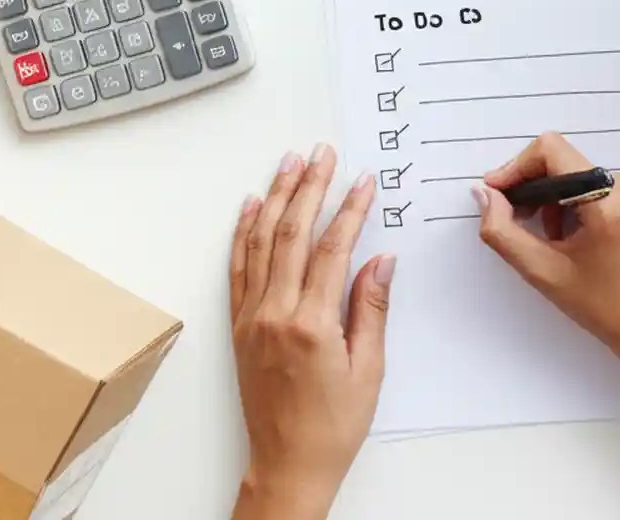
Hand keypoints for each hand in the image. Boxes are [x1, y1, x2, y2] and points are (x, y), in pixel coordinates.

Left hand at [229, 145, 393, 519]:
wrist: (287, 464)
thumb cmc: (333, 426)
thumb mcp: (369, 369)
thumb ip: (371, 307)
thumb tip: (381, 259)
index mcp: (312, 325)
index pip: (333, 249)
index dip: (350, 209)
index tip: (363, 181)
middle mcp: (275, 315)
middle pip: (292, 234)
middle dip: (309, 188)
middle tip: (322, 154)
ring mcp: (252, 318)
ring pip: (261, 243)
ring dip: (274, 198)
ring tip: (288, 164)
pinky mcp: (239, 326)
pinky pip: (238, 268)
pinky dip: (243, 233)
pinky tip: (249, 207)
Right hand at [474, 132, 619, 363]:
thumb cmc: (601, 305)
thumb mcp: (542, 271)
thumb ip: (502, 231)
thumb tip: (484, 195)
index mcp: (607, 199)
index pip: (551, 150)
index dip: (515, 167)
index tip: (496, 194)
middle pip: (560, 161)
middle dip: (530, 188)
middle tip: (513, 221)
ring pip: (571, 174)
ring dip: (548, 200)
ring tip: (545, 238)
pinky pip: (588, 186)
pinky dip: (566, 204)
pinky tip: (564, 237)